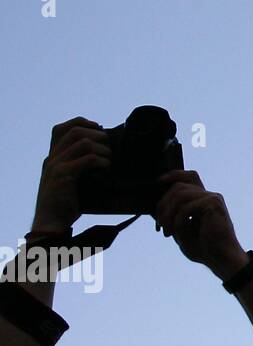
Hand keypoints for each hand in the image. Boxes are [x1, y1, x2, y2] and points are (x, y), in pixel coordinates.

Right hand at [32, 117, 110, 235]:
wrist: (51, 223)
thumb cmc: (65, 203)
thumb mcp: (69, 179)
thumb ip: (78, 164)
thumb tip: (106, 150)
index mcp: (52, 157)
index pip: (61, 128)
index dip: (82, 123)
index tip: (98, 129)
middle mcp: (52, 158)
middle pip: (75, 131)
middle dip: (97, 134)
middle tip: (108, 146)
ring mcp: (57, 166)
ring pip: (83, 142)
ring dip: (102, 148)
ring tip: (109, 159)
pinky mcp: (64, 176)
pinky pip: (88, 159)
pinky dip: (102, 161)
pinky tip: (106, 168)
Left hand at [153, 170, 246, 278]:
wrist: (220, 258)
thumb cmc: (203, 248)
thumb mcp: (182, 230)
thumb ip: (173, 216)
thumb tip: (156, 208)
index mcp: (204, 200)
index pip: (190, 177)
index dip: (174, 175)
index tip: (159, 181)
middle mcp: (209, 196)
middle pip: (179, 187)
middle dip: (163, 204)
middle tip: (159, 225)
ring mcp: (213, 198)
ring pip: (180, 195)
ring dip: (167, 214)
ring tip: (166, 231)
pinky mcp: (213, 205)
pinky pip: (186, 208)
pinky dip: (176, 221)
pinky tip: (176, 233)